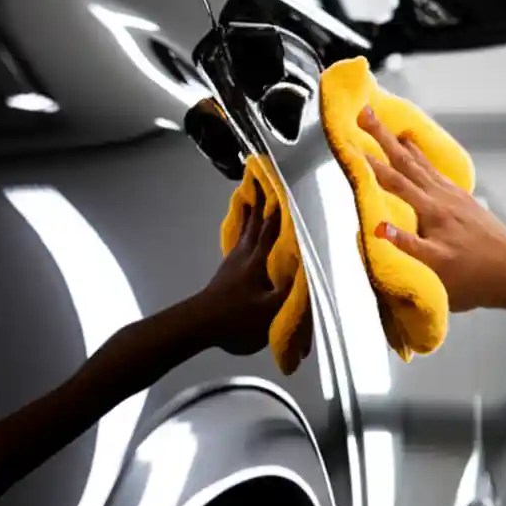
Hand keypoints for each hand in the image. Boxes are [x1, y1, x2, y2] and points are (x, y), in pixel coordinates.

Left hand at [193, 181, 286, 354]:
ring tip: (248, 199)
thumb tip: (304, 268)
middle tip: (260, 182)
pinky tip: (243, 233)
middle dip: (259, 203)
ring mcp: (232, 260)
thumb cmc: (236, 317)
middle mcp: (244, 254)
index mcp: (256, 261)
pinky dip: (242, 231)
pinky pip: (238, 241)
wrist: (200, 323)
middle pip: (253, 224)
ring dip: (248, 215)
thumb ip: (288, 290)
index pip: (269, 230)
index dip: (276, 211)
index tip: (281, 190)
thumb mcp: (268, 309)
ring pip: (244, 232)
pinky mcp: (226, 269)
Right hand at [358, 107, 505, 311]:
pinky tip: (419, 156)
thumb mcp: (436, 266)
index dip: (372, 165)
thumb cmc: (474, 275)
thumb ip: (406, 245)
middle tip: (367, 114)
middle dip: (384, 137)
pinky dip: (423, 159)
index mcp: (432, 212)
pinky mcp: (463, 200)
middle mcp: (441, 198)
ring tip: (390, 128)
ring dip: (402, 145)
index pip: (395, 183)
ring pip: (422, 164)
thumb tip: (377, 228)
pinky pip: (436, 172)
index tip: (353, 146)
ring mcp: (453, 196)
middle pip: (406, 162)